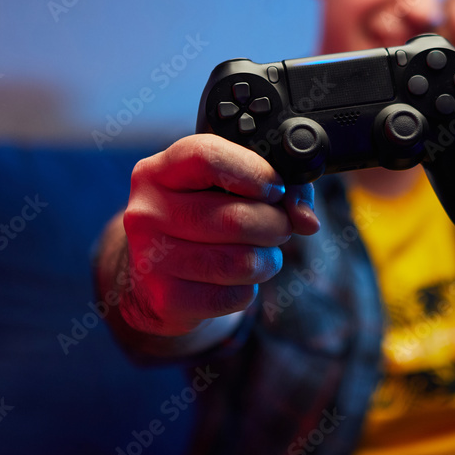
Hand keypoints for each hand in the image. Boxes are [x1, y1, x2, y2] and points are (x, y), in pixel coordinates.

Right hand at [118, 134, 319, 336]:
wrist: (153, 277)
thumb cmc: (198, 221)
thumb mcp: (224, 189)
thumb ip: (274, 189)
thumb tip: (307, 218)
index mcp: (159, 171)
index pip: (206, 157)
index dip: (254, 172)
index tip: (276, 188)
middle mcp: (147, 211)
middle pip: (235, 217)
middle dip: (275, 224)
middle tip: (279, 227)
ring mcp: (152, 257)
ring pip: (240, 261)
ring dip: (267, 259)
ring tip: (262, 253)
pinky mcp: (166, 298)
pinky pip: (233, 295)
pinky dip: (248, 287)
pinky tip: (236, 279)